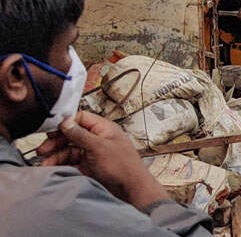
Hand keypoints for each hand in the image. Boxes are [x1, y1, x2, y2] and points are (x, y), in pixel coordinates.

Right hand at [36, 111, 168, 210]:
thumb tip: (65, 122)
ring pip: (68, 150)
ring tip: (45, 164)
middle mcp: (96, 139)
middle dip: (56, 141)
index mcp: (103, 129)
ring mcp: (91, 153)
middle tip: (42, 150)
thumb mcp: (99, 147)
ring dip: (55, 156)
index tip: (50, 130)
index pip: (81, 119)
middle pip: (71, 135)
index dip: (66, 123)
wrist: (130, 189)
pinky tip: (51, 169)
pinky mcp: (86, 167)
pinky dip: (60, 165)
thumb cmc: (122, 165)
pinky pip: (70, 163)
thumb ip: (81, 135)